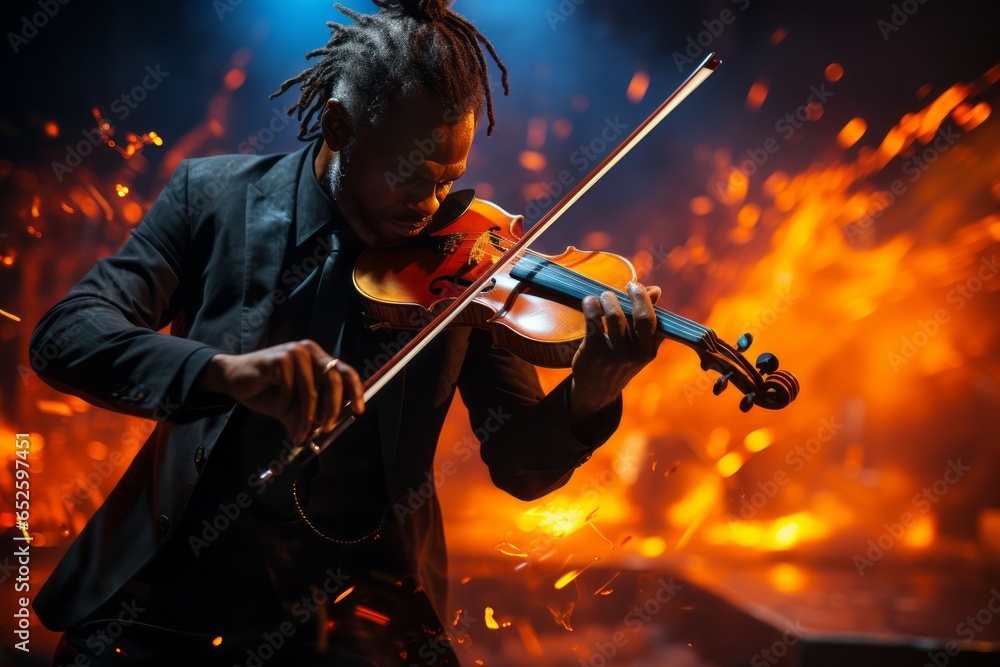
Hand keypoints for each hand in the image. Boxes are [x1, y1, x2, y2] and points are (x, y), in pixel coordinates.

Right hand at [198, 339, 364, 443]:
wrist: (234, 379)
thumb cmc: (267, 391)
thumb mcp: (293, 407)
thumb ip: (311, 414)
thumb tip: (326, 433)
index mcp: (318, 359)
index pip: (345, 372)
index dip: (356, 391)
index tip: (359, 411)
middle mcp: (310, 351)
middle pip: (334, 380)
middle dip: (333, 409)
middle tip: (327, 430)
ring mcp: (295, 352)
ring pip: (311, 391)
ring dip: (306, 416)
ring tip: (299, 433)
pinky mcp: (280, 358)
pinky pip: (291, 389)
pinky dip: (285, 405)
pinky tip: (277, 406)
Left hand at [569, 281, 662, 419]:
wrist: (597, 390)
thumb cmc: (619, 360)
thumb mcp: (638, 345)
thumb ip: (646, 318)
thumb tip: (655, 290)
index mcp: (649, 350)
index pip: (653, 319)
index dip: (644, 298)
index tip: (635, 286)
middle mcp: (635, 354)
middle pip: (640, 316)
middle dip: (634, 295)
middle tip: (626, 285)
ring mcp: (615, 354)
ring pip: (614, 315)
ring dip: (609, 298)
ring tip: (604, 296)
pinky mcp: (594, 351)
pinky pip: (594, 320)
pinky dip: (591, 305)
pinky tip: (590, 302)